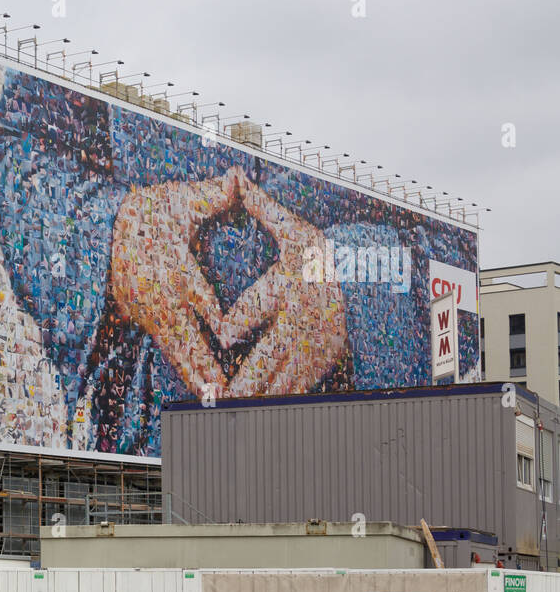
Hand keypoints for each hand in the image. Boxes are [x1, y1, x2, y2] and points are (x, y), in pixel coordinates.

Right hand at [108, 167, 244, 396]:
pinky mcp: (146, 321)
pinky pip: (170, 349)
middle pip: (187, 341)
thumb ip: (210, 195)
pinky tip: (201, 392)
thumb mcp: (177, 199)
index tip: (232, 342)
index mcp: (174, 270)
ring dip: (196, 378)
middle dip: (204, 369)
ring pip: (178, 352)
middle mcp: (161, 300)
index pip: (201, 302)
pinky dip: (186, 371)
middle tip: (223, 394)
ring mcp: (151, 314)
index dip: (219, 325)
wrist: (101, 231)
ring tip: (214, 403)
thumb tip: (235, 177)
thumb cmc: (148, 212)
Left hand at [219, 177, 347, 395]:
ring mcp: (316, 345)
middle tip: (220, 397)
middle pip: (272, 355)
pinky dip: (274, 403)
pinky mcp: (323, 362)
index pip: (260, 305)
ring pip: (282, 379)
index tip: (222, 333)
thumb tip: (236, 175)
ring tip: (229, 413)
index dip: (239, 320)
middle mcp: (304, 320)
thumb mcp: (294, 228)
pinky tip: (253, 416)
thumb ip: (260, 207)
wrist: (370, 276)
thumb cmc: (321, 253)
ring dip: (256, 398)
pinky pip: (296, 389)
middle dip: (246, 379)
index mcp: (291, 285)